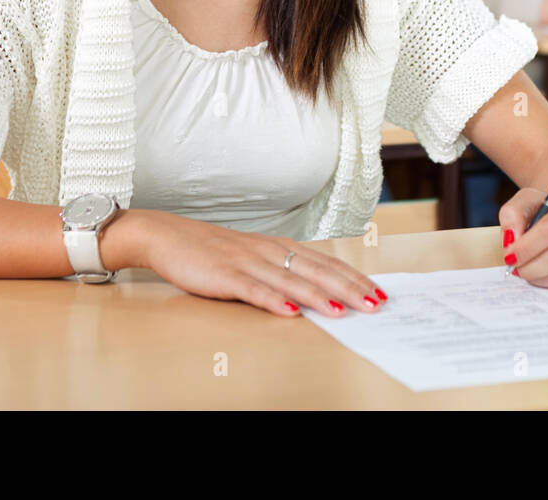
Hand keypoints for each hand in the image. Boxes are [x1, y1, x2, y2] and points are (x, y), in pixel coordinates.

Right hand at [139, 211, 387, 317]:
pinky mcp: (225, 275)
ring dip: (320, 296)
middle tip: (375, 304)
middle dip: (349, 288)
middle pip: (317, 270)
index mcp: (279, 246)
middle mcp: (269, 251)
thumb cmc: (214, 251)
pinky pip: (254, 290)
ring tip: (345, 311)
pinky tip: (291, 312)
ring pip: (292, 280)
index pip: (326, 262)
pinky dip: (274, 300)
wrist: (168, 236)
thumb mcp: (254, 257)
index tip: (379, 292)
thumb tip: (315, 289)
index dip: (354, 277)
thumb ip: (282, 270)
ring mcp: (248, 262)